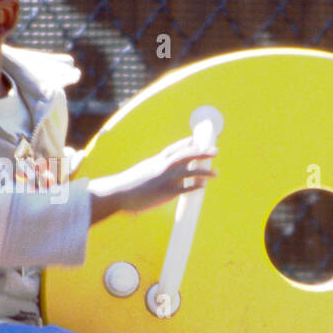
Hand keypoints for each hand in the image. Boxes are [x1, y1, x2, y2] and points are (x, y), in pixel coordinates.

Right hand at [89, 135, 216, 221]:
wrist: (117, 193)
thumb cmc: (126, 186)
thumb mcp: (140, 173)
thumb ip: (151, 172)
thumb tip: (156, 177)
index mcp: (155, 161)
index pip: (174, 149)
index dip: (186, 143)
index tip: (196, 139)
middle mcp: (162, 167)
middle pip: (186, 155)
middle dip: (201, 152)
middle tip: (215, 150)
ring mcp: (165, 178)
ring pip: (190, 170)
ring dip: (204, 170)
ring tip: (215, 172)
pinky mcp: (166, 192)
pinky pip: (186, 187)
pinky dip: (196, 185)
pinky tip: (203, 185)